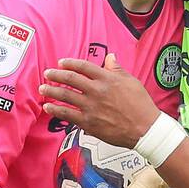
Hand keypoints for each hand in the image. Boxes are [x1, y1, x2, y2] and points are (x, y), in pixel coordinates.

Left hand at [40, 54, 160, 146]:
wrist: (145, 129)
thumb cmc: (141, 106)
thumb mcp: (131, 82)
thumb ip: (117, 69)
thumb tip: (110, 58)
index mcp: (107, 79)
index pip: (83, 66)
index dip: (70, 63)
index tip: (61, 63)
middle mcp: (96, 91)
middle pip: (70, 79)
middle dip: (56, 75)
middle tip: (47, 73)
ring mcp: (91, 107)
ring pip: (66, 95)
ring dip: (52, 90)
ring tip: (43, 88)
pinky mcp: (89, 122)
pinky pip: (67, 114)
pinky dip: (56, 109)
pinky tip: (48, 107)